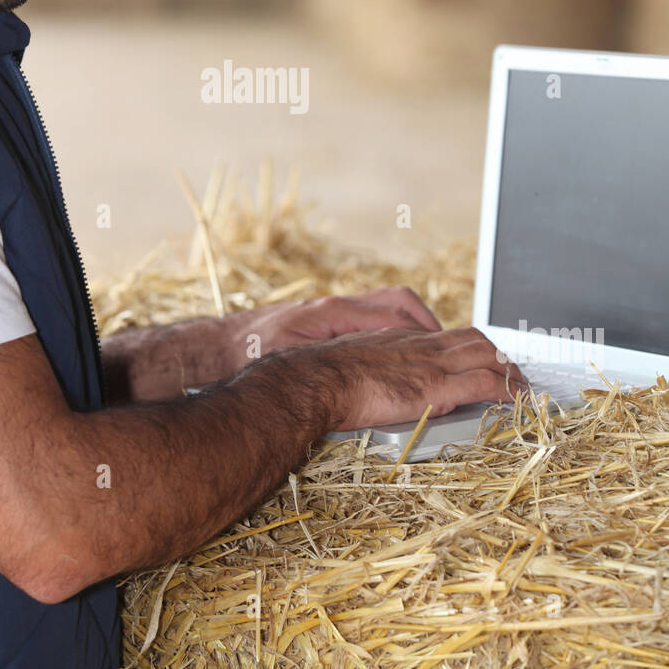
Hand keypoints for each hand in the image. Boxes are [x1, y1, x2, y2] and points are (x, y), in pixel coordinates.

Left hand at [220, 287, 441, 371]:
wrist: (221, 346)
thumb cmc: (253, 351)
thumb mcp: (293, 357)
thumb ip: (328, 360)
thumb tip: (364, 367)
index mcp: (334, 312)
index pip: (394, 314)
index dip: (423, 331)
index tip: (442, 349)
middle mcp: (338, 305)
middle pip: (399, 301)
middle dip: (428, 322)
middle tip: (447, 348)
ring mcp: (333, 309)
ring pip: (388, 304)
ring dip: (413, 322)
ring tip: (432, 348)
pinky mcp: (327, 318)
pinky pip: (372, 314)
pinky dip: (394, 327)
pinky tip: (397, 350)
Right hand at [269, 323, 528, 430]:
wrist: (320, 380)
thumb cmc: (328, 378)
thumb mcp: (358, 363)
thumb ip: (378, 368)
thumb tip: (384, 383)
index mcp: (404, 340)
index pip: (450, 335)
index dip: (473, 345)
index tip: (484, 358)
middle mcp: (423, 346)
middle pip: (476, 340)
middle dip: (499, 355)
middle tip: (512, 373)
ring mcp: (432, 364)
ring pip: (488, 356)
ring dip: (510, 372)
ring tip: (521, 388)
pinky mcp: (437, 385)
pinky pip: (486, 382)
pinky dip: (508, 390)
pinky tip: (517, 400)